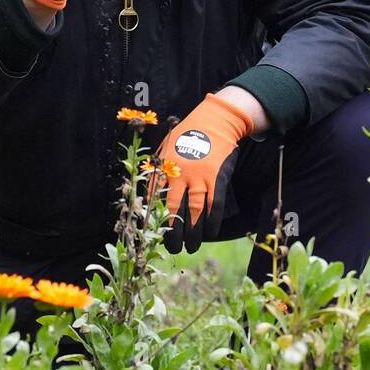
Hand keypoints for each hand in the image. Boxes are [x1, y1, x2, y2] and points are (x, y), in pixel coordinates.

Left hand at [150, 93, 255, 253]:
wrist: (215, 121)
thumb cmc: (187, 135)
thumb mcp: (167, 148)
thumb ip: (159, 170)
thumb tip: (151, 197)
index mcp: (164, 167)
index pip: (156, 200)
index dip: (155, 220)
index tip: (154, 236)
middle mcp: (181, 173)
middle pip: (175, 210)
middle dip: (173, 234)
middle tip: (174, 249)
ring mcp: (200, 176)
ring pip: (195, 211)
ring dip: (194, 233)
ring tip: (192, 247)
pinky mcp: (218, 177)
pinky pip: (215, 204)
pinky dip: (213, 221)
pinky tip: (211, 233)